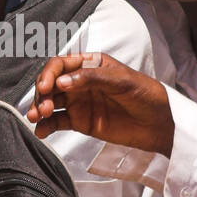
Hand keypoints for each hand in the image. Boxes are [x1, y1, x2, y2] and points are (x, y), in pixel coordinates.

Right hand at [26, 52, 174, 156]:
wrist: (160, 124)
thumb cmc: (144, 93)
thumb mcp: (121, 80)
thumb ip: (91, 78)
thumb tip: (61, 82)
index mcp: (89, 64)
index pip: (60, 65)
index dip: (49, 74)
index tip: (45, 87)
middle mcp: (79, 82)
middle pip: (50, 84)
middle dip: (41, 94)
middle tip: (41, 108)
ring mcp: (78, 102)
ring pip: (50, 102)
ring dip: (39, 108)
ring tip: (36, 118)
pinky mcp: (80, 122)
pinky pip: (57, 122)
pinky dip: (46, 126)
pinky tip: (40, 131)